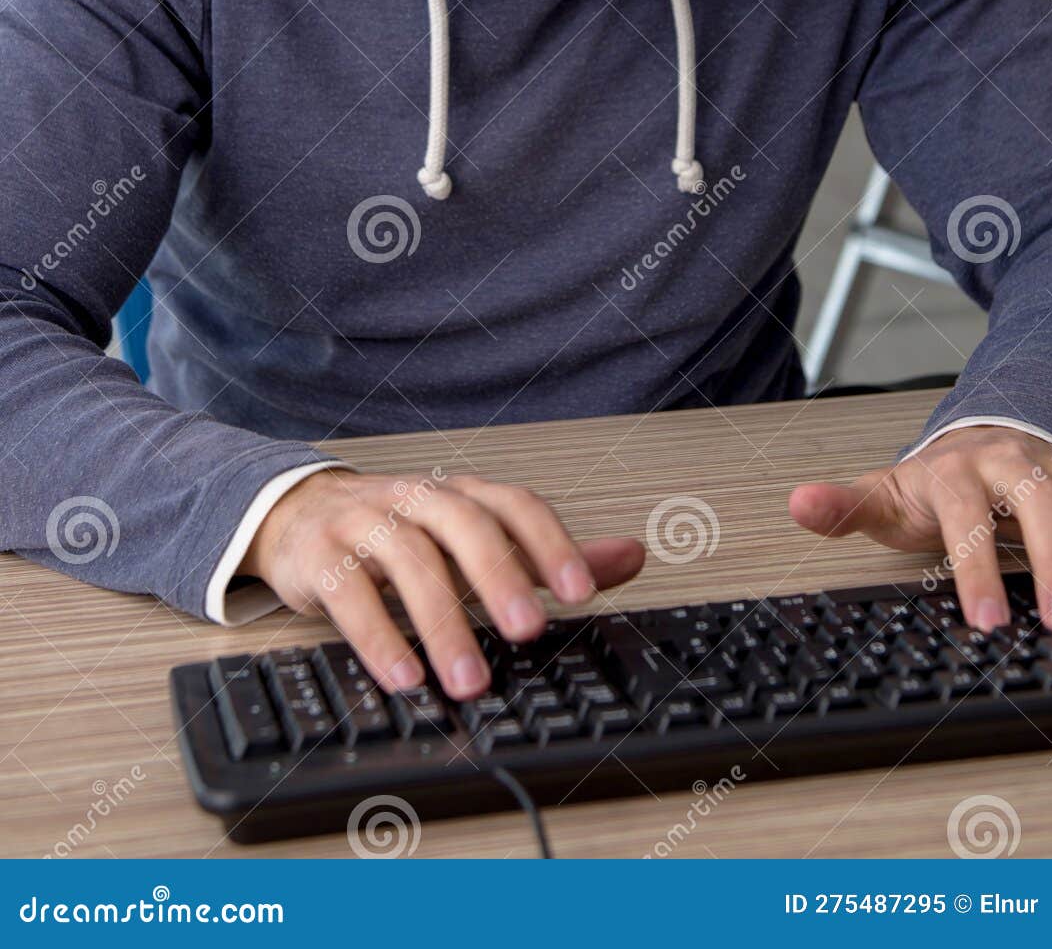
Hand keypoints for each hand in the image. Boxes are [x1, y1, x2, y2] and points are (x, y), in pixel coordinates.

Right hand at [237, 467, 644, 698]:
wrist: (298, 514)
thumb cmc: (399, 531)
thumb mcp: (473, 538)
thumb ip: (546, 553)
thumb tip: (631, 557)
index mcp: (460, 495)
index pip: (513, 504)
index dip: (549, 542)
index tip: (580, 592)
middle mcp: (416, 499)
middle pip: (462, 523)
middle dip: (498, 575)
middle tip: (528, 631)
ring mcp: (366, 523)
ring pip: (407, 559)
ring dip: (441, 621)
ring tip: (468, 679)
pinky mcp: (321, 557)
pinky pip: (350, 593)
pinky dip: (378, 636)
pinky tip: (403, 676)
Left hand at [788, 425, 1051, 634]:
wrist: (977, 442)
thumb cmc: (932, 484)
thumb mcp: (884, 496)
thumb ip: (844, 509)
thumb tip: (798, 505)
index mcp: (954, 473)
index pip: (966, 522)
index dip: (977, 572)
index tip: (986, 625)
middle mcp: (1008, 463)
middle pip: (1039, 505)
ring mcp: (1049, 466)